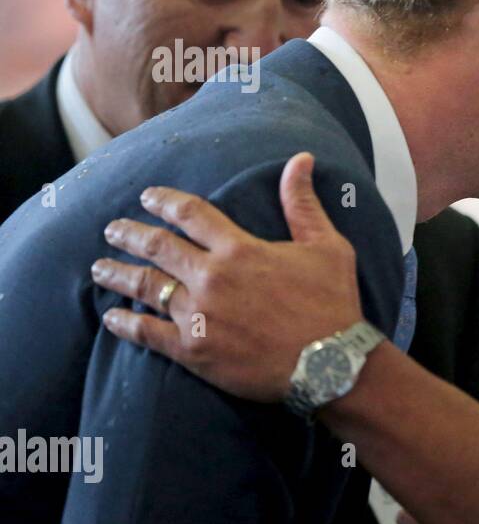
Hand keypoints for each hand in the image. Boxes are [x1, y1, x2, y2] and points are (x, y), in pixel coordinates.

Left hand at [92, 152, 365, 400]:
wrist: (330, 364)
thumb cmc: (332, 303)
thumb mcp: (327, 247)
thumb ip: (303, 204)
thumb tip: (300, 159)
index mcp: (239, 249)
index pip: (190, 214)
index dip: (164, 202)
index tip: (147, 197)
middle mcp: (211, 277)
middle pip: (157, 247)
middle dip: (130, 235)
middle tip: (113, 229)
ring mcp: (198, 315)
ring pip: (145, 286)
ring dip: (118, 274)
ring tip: (100, 268)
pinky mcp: (194, 350)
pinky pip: (148, 333)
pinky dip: (125, 323)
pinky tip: (112, 317)